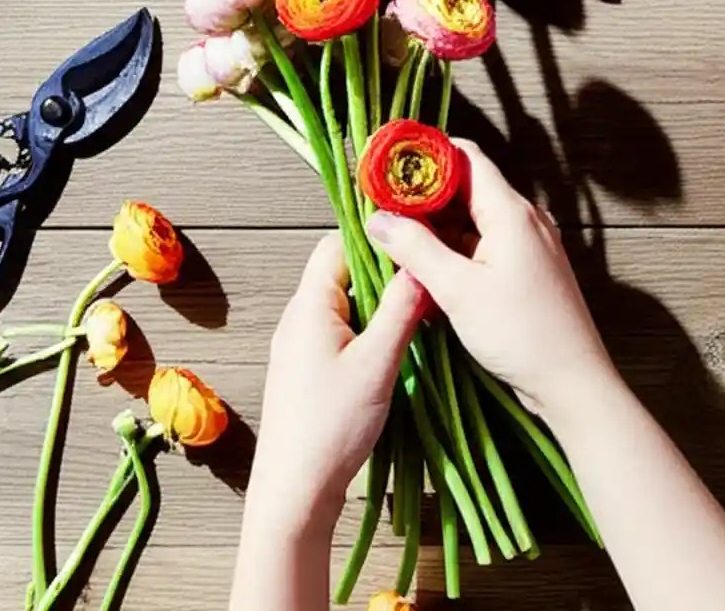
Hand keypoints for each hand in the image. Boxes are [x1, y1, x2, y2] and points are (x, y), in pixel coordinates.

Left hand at [253, 233, 427, 525]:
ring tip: (420, 309)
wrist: (297, 487)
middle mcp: (300, 317)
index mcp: (310, 304)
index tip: (417, 238)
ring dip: (381, 303)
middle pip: (345, 271)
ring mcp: (302, 343)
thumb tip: (419, 265)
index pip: (339, 243)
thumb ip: (400, 309)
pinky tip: (396, 344)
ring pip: (347, 303)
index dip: (378, 236)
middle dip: (386, 270)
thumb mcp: (377, 363)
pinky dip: (371, 328)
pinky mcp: (310, 369)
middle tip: (428, 274)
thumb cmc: (330, 426)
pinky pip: (343, 330)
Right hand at [365, 139, 617, 412]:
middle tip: (379, 210)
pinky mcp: (524, 273)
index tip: (386, 166)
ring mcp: (526, 247)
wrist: (572, 383)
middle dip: (421, 198)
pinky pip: (482, 250)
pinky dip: (453, 256)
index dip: (424, 157)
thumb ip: (415, 248)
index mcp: (512, 212)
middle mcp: (523, 221)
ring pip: (470, 224)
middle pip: (464, 190)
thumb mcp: (458, 290)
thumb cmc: (523, 335)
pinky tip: (425, 274)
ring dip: (434, 232)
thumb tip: (379, 219)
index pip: (464, 158)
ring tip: (393, 244)